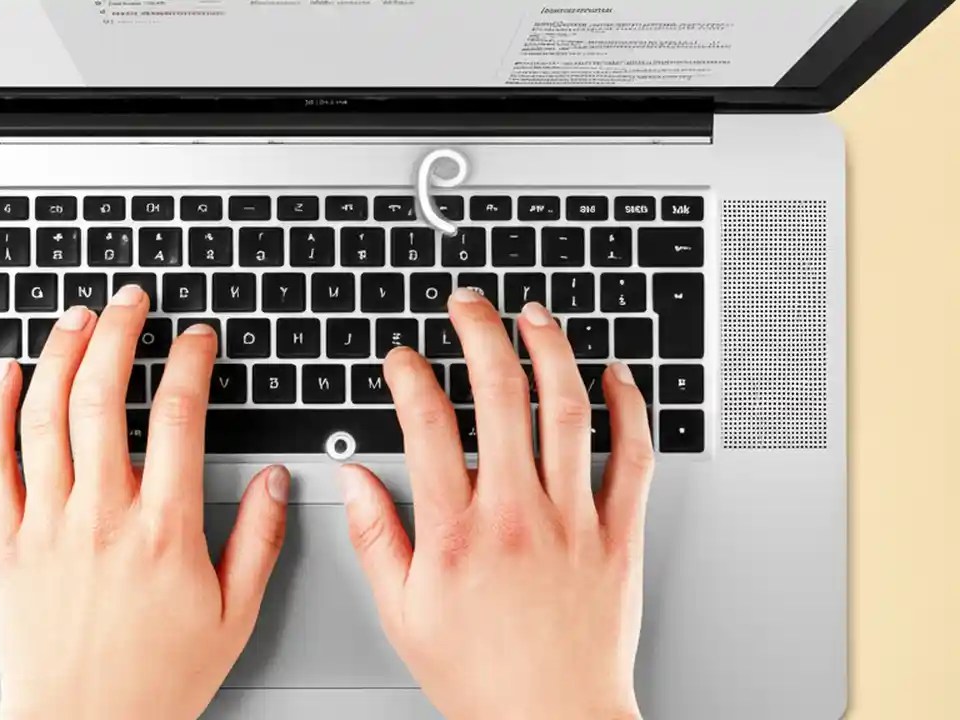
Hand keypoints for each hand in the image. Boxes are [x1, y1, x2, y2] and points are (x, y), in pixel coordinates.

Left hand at [0, 287, 290, 719]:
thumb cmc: (154, 681)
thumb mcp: (234, 616)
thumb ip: (261, 541)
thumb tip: (278, 480)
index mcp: (163, 530)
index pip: (178, 418)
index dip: (189, 363)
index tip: (196, 341)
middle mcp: (101, 516)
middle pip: (102, 397)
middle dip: (119, 333)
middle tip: (132, 301)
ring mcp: (46, 525)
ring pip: (45, 416)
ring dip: (62, 354)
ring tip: (78, 317)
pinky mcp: (4, 541)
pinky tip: (6, 374)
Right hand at [340, 290, 652, 719]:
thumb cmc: (481, 677)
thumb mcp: (403, 613)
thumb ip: (374, 538)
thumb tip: (354, 479)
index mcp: (456, 532)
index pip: (427, 424)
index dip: (410, 375)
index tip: (403, 358)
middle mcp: (516, 514)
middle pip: (500, 395)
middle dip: (481, 333)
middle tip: (468, 305)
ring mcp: (573, 519)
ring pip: (567, 411)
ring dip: (550, 350)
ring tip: (534, 316)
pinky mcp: (617, 534)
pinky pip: (631, 456)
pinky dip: (628, 407)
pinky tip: (616, 375)